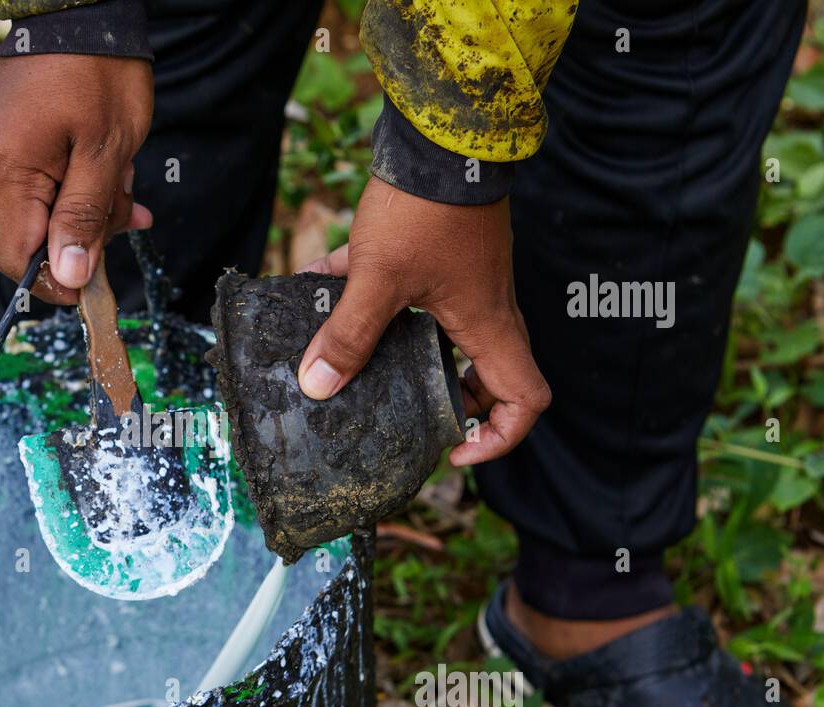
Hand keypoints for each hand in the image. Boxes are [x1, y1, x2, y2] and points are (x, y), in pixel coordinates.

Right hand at [0, 54, 153, 303]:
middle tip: (130, 207)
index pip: (18, 258)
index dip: (57, 282)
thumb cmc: (100, 70)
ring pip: (42, 210)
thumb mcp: (107, 149)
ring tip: (122, 173)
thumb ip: (85, 216)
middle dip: (87, 233)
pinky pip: (39, 183)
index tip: (97, 284)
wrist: (80, 9)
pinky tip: (103, 164)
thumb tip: (68, 278)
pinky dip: (76, 184)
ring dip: (89, 206)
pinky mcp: (6, 141)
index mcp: (8, 169)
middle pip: (34, 236)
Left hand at [297, 178, 549, 466]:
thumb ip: (347, 335)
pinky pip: (407, 289)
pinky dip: (366, 293)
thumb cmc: (423, 207)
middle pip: (484, 375)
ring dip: (401, 349)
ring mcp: (464, 278)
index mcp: (487, 325)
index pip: (524, 400)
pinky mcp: (439, 251)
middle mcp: (485, 307)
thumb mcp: (376, 278)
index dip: (498, 438)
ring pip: (442, 333)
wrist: (440, 128)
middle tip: (404, 411)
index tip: (453, 448)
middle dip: (445, 400)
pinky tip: (312, 286)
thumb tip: (316, 387)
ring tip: (349, 358)